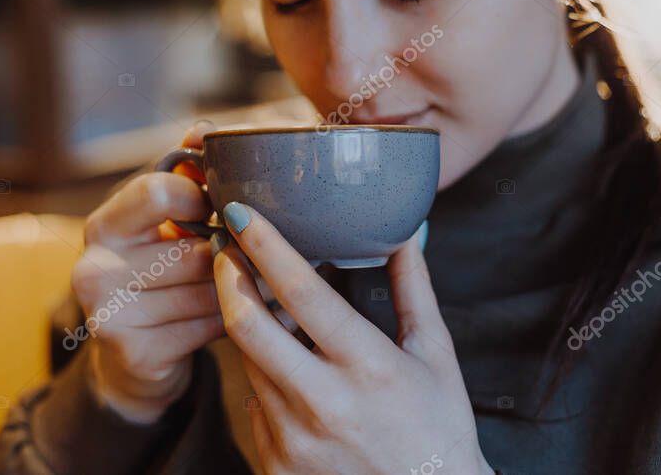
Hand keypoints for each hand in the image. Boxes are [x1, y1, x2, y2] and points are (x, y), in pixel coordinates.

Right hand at [73, 120, 223, 423]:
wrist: (133, 359)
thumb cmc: (158, 273)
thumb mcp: (162, 221)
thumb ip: (184, 173)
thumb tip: (206, 130)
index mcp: (101, 226)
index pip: (160, 191)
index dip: (202, 199)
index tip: (218, 210)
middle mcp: (93, 269)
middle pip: (195, 250)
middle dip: (228, 255)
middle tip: (246, 256)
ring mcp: (110, 317)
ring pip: (208, 291)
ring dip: (236, 289)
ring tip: (244, 286)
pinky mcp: (137, 355)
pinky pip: (209, 327)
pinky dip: (230, 320)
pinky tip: (233, 317)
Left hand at [211, 202, 491, 474]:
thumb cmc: (439, 430)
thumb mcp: (435, 357)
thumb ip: (413, 291)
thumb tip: (405, 234)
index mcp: (368, 367)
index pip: (302, 294)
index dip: (266, 246)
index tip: (242, 211)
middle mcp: (324, 404)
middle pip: (248, 325)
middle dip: (226, 275)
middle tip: (221, 244)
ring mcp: (293, 440)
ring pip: (247, 362)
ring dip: (246, 324)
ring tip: (259, 301)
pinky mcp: (275, 467)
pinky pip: (254, 404)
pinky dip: (263, 377)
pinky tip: (286, 370)